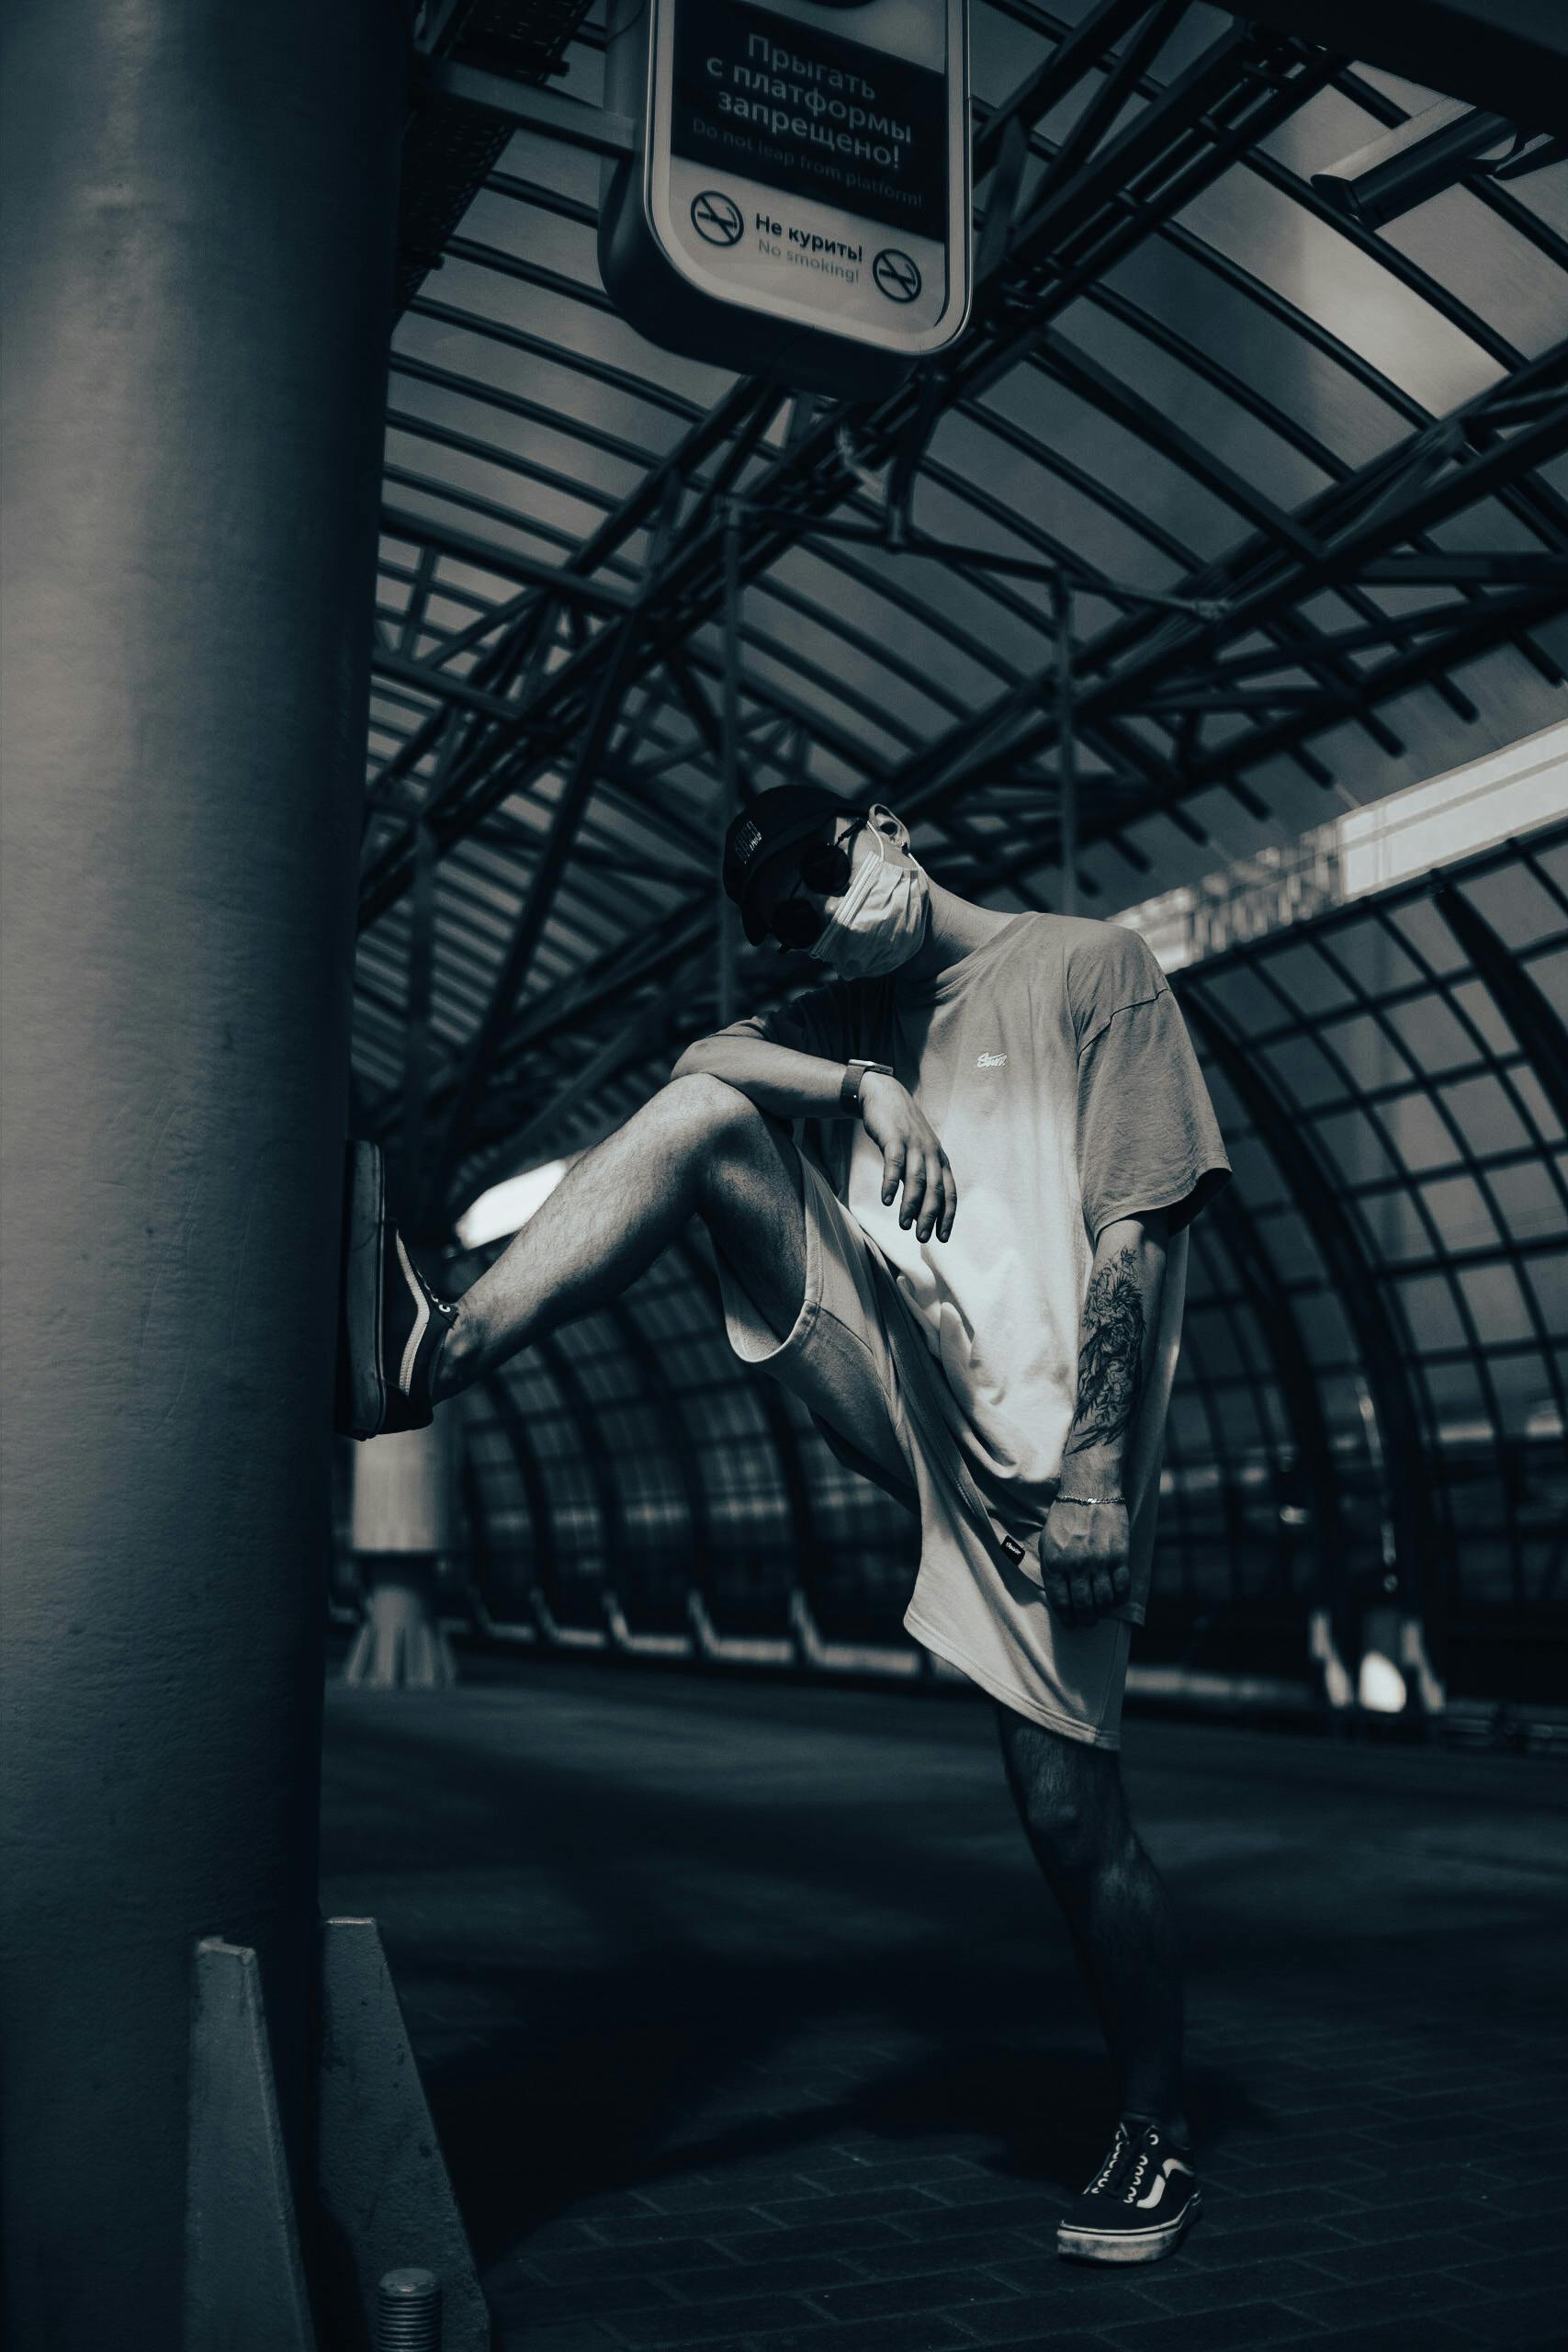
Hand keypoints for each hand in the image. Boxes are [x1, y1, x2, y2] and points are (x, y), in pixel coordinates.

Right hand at [857, 1072, 956, 1244]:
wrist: (884, 1096)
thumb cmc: (901, 1131)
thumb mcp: (918, 1153)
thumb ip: (921, 1177)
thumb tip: (921, 1209)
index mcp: (939, 1159)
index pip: (949, 1192)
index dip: (948, 1215)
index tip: (943, 1237)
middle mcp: (930, 1153)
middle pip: (935, 1189)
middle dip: (930, 1215)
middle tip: (923, 1238)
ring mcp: (913, 1144)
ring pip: (916, 1179)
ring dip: (911, 1204)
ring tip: (904, 1224)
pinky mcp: (894, 1137)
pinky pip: (894, 1164)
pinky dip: (891, 1183)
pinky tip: (886, 1200)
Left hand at [1040, 1495, 1129, 1626]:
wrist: (1090, 1491)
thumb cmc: (1065, 1516)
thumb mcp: (1047, 1542)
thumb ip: (1051, 1568)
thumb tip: (1058, 1594)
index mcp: (1055, 1563)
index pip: (1061, 1602)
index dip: (1067, 1618)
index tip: (1071, 1623)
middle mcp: (1076, 1566)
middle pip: (1084, 1606)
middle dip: (1086, 1619)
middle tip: (1088, 1620)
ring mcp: (1099, 1562)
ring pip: (1104, 1600)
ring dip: (1103, 1611)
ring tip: (1101, 1610)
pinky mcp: (1119, 1556)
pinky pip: (1122, 1587)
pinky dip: (1120, 1598)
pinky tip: (1116, 1597)